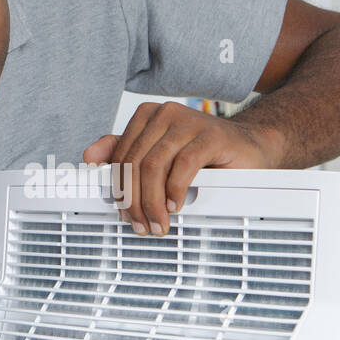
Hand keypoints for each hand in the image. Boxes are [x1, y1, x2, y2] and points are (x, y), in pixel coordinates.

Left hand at [82, 101, 281, 235]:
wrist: (249, 150)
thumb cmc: (204, 156)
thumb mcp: (160, 156)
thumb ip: (125, 153)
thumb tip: (89, 157)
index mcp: (147, 117)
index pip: (121, 157)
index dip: (119, 190)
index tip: (126, 216)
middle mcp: (164, 114)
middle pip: (135, 163)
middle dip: (134, 201)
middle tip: (142, 225)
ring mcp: (187, 121)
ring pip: (154, 166)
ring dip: (153, 202)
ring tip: (160, 223)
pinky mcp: (210, 134)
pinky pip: (183, 165)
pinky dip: (175, 191)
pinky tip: (176, 206)